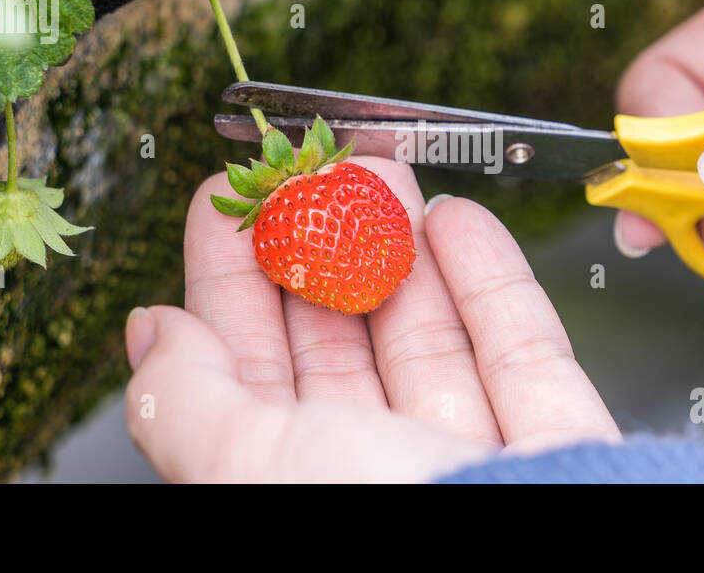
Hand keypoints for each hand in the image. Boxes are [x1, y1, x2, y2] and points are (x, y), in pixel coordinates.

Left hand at [123, 157, 618, 481]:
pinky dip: (490, 280)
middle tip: (316, 171)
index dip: (232, 278)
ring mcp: (466, 457)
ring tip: (384, 174)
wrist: (553, 570)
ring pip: (428, 337)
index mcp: (291, 479)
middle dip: (321, 246)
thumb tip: (150, 334)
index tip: (230, 201)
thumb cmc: (391, 528)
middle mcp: (375, 474)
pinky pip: (519, 350)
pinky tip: (461, 221)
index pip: (247, 368)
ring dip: (402, 247)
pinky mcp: (550, 439)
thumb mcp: (249, 464)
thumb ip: (190, 396)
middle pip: (339, 343)